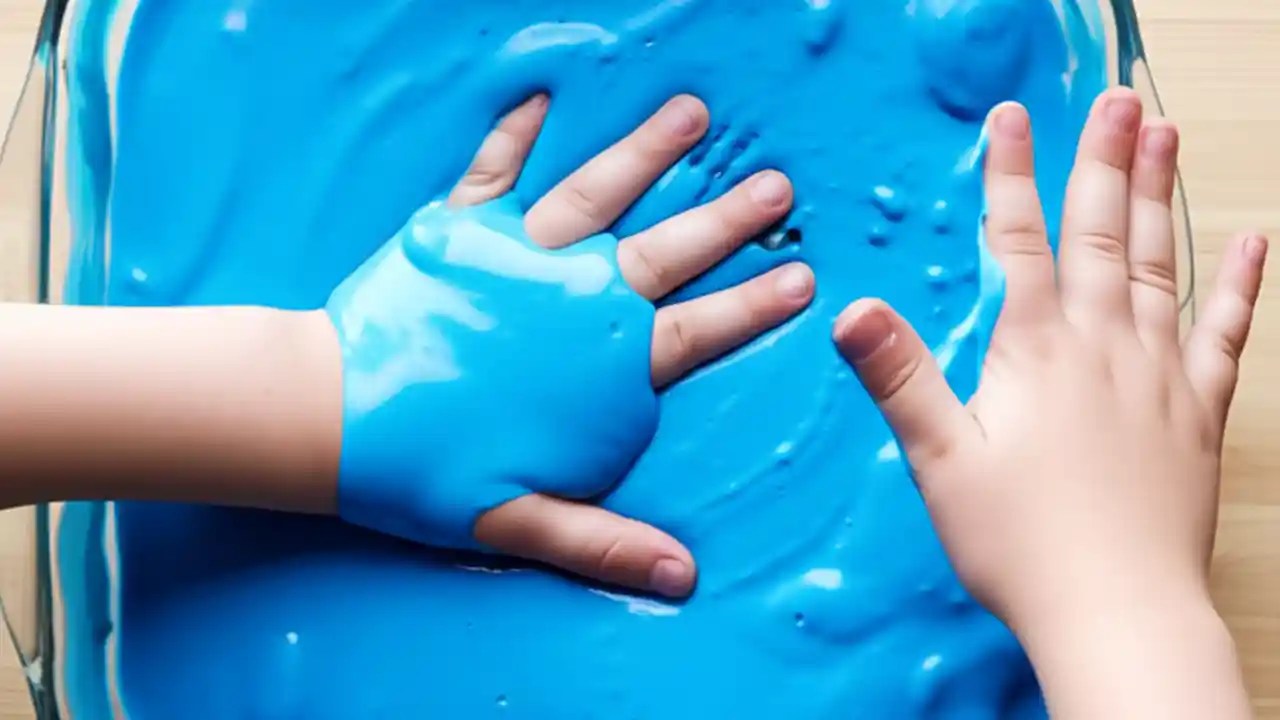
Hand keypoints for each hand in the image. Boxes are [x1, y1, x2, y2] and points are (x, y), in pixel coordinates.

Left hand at [329, 94, 812, 596]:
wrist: (330, 416)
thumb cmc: (425, 471)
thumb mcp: (518, 520)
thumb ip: (605, 541)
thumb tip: (685, 578)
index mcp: (598, 365)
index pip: (694, 331)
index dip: (752, 307)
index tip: (804, 280)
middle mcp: (571, 297)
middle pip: (665, 250)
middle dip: (727, 218)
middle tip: (776, 186)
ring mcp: (517, 254)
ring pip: (596, 193)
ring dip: (647, 153)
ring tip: (692, 114)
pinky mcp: (460, 229)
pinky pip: (496, 170)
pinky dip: (518, 132)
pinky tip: (541, 97)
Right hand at [833, 90, 1261, 717]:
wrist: (1118, 611)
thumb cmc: (1019, 542)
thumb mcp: (940, 461)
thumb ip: (900, 378)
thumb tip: (851, 309)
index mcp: (1036, 351)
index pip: (1018, 241)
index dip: (1011, 175)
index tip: (1011, 118)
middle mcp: (1104, 345)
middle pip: (1103, 233)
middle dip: (1105, 160)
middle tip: (1118, 100)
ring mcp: (1160, 373)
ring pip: (1162, 263)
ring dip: (1162, 194)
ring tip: (1165, 134)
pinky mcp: (1199, 411)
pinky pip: (1226, 332)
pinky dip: (1239, 284)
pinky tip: (1251, 241)